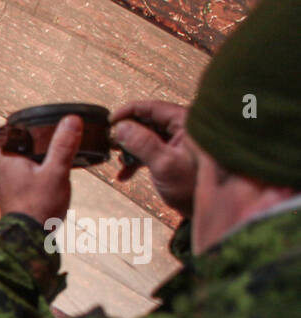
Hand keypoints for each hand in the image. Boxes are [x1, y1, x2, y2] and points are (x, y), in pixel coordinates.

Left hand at [0, 114, 81, 225]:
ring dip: (16, 169)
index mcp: (6, 165)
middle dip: (10, 151)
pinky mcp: (12, 207)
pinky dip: (22, 185)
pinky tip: (39, 187)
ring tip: (36, 165)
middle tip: (27, 146)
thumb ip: (63, 146)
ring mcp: (4, 195)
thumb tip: (71, 120)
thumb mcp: (56, 172)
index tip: (12, 132)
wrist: (27, 240)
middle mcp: (0, 179)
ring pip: (4, 176)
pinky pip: (13, 191)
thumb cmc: (38, 206)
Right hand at [110, 100, 195, 216]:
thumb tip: (120, 127)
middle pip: (147, 122)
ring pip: (147, 137)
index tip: (110, 121)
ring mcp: (177, 143)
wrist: (207, 209)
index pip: (152, 108)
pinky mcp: (173, 156)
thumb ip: (142, 143)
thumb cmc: (194, 186)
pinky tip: (125, 174)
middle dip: (127, 133)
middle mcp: (182, 129)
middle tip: (111, 142)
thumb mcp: (164, 163)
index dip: (128, 112)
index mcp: (185, 122)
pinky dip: (136, 162)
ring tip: (119, 160)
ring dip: (130, 150)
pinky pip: (150, 152)